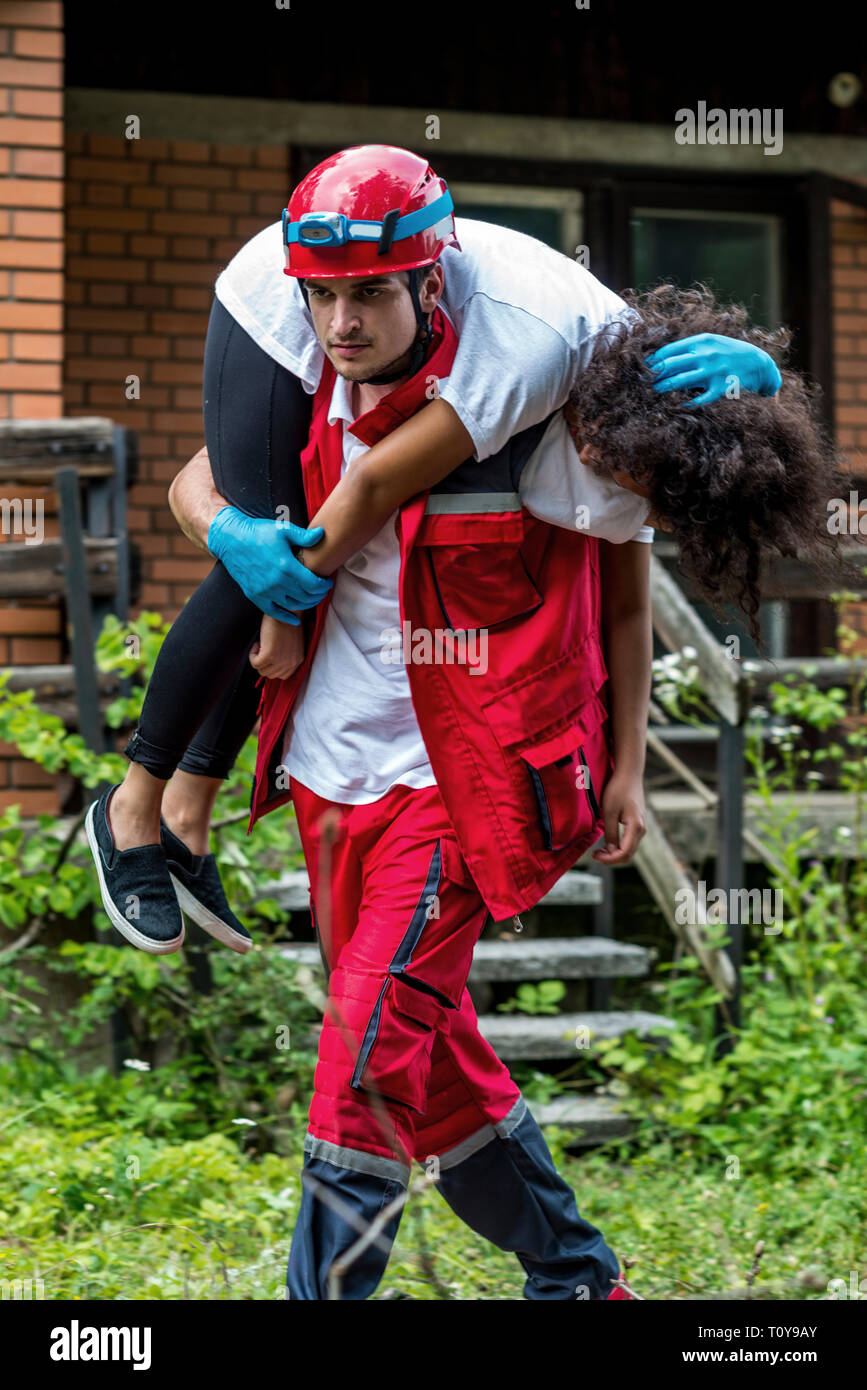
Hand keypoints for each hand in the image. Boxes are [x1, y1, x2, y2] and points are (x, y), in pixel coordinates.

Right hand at [207, 507, 332, 621]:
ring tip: (311, 598)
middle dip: (318, 595)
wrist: (231, 539)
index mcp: (286, 566)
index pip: (313, 584)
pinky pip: (274, 612)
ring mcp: (265, 591)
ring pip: (293, 605)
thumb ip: (304, 536)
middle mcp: (276, 582)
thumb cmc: (259, 532)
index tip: (327, 582)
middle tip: (322, 590)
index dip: (324, 586)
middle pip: (305, 596)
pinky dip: (286, 618)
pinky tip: (295, 619)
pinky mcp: (255, 595)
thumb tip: (322, 534)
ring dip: (306, 604)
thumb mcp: (283, 530)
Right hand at [249, 614, 305, 679]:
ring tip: (261, 645)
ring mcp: (281, 660)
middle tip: (263, 649)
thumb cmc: (288, 620)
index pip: (283, 675)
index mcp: (298, 659)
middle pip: (271, 675)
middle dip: (264, 663)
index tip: (270, 656)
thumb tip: (274, 660)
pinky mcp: (270, 655)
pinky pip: (255, 663)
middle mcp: (291, 662)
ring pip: (262, 671)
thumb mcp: (292, 642)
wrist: (285, 610)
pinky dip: (252, 654)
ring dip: (258, 658)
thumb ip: (287, 654)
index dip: (273, 666)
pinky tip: (257, 644)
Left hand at [591, 771, 646, 865]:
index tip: (594, 855)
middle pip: (628, 855)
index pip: (624, 853)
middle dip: (611, 859)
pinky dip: (619, 847)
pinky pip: (630, 842)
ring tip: (599, 851)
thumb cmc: (618, 790)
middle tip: (595, 855)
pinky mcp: (638, 824)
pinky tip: (607, 844)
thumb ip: (610, 833)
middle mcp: (642, 829)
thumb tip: (611, 852)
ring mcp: (641, 827)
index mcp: (636, 827)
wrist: (629, 774)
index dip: (609, 859)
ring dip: (615, 854)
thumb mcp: (609, 812)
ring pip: (629, 849)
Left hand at [645, 333, 781, 407]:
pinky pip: (699, 399)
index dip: (653, 360)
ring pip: (680, 381)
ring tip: (653, 391)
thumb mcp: (713, 343)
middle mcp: (706, 355)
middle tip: (640, 382)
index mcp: (702, 341)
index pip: (670, 350)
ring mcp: (713, 372)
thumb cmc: (731, 353)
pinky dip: (687, 403)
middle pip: (671, 365)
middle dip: (653, 374)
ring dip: (663, 387)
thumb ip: (692, 348)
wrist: (759, 364)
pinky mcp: (721, 389)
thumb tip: (664, 358)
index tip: (642, 368)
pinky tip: (677, 406)